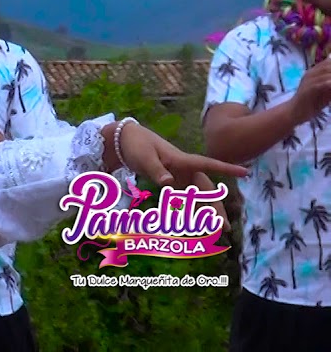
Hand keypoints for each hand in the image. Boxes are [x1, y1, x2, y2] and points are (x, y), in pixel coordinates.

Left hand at [105, 121, 248, 228]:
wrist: (125, 140)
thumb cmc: (137, 145)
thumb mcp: (145, 158)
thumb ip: (157, 171)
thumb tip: (169, 184)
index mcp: (182, 160)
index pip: (208, 165)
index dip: (226, 169)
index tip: (245, 173)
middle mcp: (185, 169)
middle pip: (206, 190)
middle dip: (216, 208)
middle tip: (225, 227)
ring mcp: (180, 176)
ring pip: (198, 196)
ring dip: (207, 212)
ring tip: (217, 230)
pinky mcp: (172, 181)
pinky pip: (186, 198)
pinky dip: (192, 209)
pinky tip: (198, 222)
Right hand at [291, 58, 330, 123]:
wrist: (295, 112)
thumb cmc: (311, 102)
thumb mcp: (326, 92)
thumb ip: (330, 85)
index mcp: (314, 72)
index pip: (328, 62)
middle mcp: (311, 73)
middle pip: (328, 66)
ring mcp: (308, 80)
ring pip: (327, 73)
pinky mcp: (308, 89)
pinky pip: (323, 83)